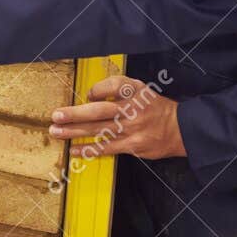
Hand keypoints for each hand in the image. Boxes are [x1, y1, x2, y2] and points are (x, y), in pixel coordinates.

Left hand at [48, 74, 185, 158]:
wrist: (181, 129)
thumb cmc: (156, 109)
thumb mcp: (142, 91)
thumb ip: (120, 90)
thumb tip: (91, 96)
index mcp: (135, 91)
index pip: (112, 85)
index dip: (96, 90)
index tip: (88, 95)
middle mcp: (133, 108)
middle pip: (99, 110)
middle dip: (74, 114)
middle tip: (56, 115)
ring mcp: (132, 128)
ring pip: (98, 130)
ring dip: (74, 132)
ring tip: (56, 132)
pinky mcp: (132, 145)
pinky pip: (106, 147)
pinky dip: (88, 149)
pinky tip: (74, 150)